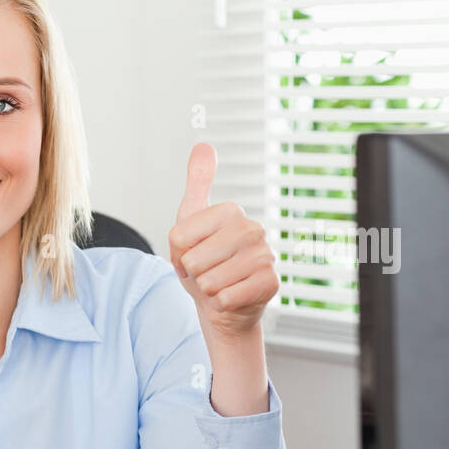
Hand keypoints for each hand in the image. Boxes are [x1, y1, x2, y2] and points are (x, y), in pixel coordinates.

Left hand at [168, 143, 278, 339]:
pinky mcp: (270, 283)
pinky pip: (225, 298)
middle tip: (207, 271)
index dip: (178, 253)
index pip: (179, 237)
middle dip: (193, 273)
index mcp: (231, 211)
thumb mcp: (191, 221)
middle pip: (193, 260)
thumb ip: (197, 184)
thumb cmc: (206, 262)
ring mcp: (266, 256)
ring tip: (220, 282)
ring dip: (208, 289)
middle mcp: (253, 228)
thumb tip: (204, 145)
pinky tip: (232, 296)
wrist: (224, 302)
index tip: (192, 253)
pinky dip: (222, 303)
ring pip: (209, 281)